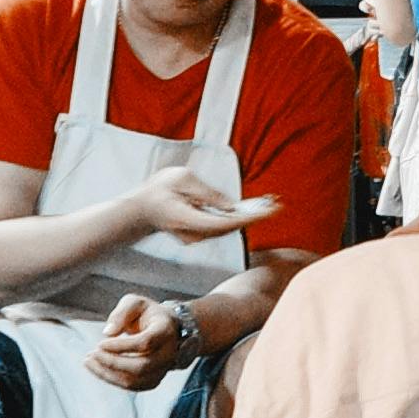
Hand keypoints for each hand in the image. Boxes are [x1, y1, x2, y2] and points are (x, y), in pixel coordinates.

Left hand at [83, 297, 197, 390]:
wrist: (165, 328)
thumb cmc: (148, 314)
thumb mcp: (135, 303)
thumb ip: (121, 313)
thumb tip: (108, 333)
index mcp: (166, 330)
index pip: (145, 343)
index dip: (120, 346)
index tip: (100, 343)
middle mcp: (169, 352)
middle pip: (140, 366)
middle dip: (112, 362)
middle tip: (92, 354)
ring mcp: (163, 369)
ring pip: (134, 381)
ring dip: (108, 374)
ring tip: (89, 362)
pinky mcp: (154, 380)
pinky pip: (132, 387)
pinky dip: (112, 380)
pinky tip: (99, 369)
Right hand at [127, 166, 280, 249]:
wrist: (141, 210)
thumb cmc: (159, 190)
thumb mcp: (183, 180)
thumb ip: (208, 194)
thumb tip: (232, 206)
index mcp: (188, 220)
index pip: (224, 223)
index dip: (248, 218)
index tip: (268, 211)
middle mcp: (193, 234)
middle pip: (229, 229)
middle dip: (254, 218)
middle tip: (277, 205)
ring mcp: (195, 238)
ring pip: (226, 230)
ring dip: (248, 219)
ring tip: (269, 206)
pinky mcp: (197, 235)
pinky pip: (221, 228)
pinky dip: (237, 219)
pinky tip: (251, 210)